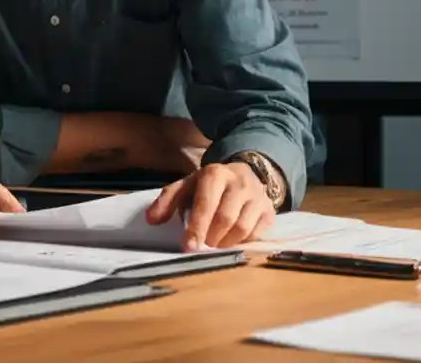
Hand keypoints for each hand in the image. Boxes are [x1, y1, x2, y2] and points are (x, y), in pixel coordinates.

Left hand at [146, 163, 274, 250]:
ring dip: (226, 243)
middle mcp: (239, 182)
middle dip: (210, 237)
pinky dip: (242, 243)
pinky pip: (257, 234)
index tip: (188, 246)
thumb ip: (168, 200)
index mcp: (214, 174)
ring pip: (243, 228)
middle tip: (202, 247)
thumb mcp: (187, 186)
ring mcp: (257, 196)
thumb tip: (151, 219)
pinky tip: (231, 242)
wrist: (244, 174)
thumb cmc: (210, 185)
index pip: (205, 203)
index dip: (196, 227)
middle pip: (225, 218)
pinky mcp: (269, 211)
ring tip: (215, 245)